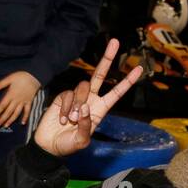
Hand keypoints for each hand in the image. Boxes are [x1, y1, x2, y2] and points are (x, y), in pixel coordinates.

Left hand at [0, 71, 41, 128]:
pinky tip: (22, 123)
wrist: (35, 76)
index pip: (2, 105)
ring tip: (6, 125)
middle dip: (2, 119)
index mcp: (11, 94)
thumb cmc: (21, 76)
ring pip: (16, 113)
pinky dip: (25, 117)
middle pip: (8, 111)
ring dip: (11, 120)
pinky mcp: (29, 102)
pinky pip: (27, 111)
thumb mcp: (10, 78)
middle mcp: (17, 100)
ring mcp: (23, 102)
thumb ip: (0, 84)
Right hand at [33, 38, 143, 157]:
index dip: (127, 81)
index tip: (139, 69)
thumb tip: (85, 107)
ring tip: (70, 121)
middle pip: (100, 75)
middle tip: (115, 42)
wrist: (48, 145)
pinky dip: (65, 108)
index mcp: (100, 110)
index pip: (116, 93)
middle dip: (107, 58)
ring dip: (77, 104)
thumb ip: (85, 125)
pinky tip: (61, 119)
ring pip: (82, 87)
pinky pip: (68, 94)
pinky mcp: (64, 97)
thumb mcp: (81, 141)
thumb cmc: (67, 145)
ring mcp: (77, 97)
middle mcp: (90, 100)